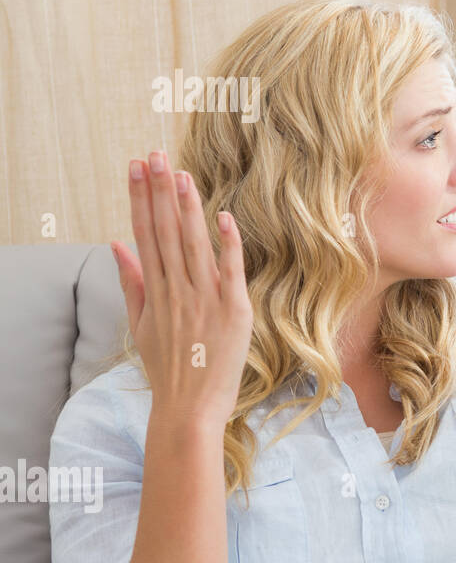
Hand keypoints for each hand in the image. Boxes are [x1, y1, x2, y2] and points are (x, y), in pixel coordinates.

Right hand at [110, 151, 253, 430]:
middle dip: (159, 190)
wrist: (190, 408)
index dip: (140, 198)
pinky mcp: (233, 311)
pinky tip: (223, 215)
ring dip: (187, 207)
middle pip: (165, 231)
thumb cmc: (168, 367)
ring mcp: (204, 299)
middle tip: (154, 153)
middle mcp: (176, 290)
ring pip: (193, 244)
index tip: (136, 167)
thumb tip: (116, 243)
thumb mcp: (140, 324)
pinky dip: (227, 243)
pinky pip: (230, 270)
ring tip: (180, 173)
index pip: (144, 233)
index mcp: (154, 291)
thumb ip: (131, 281)